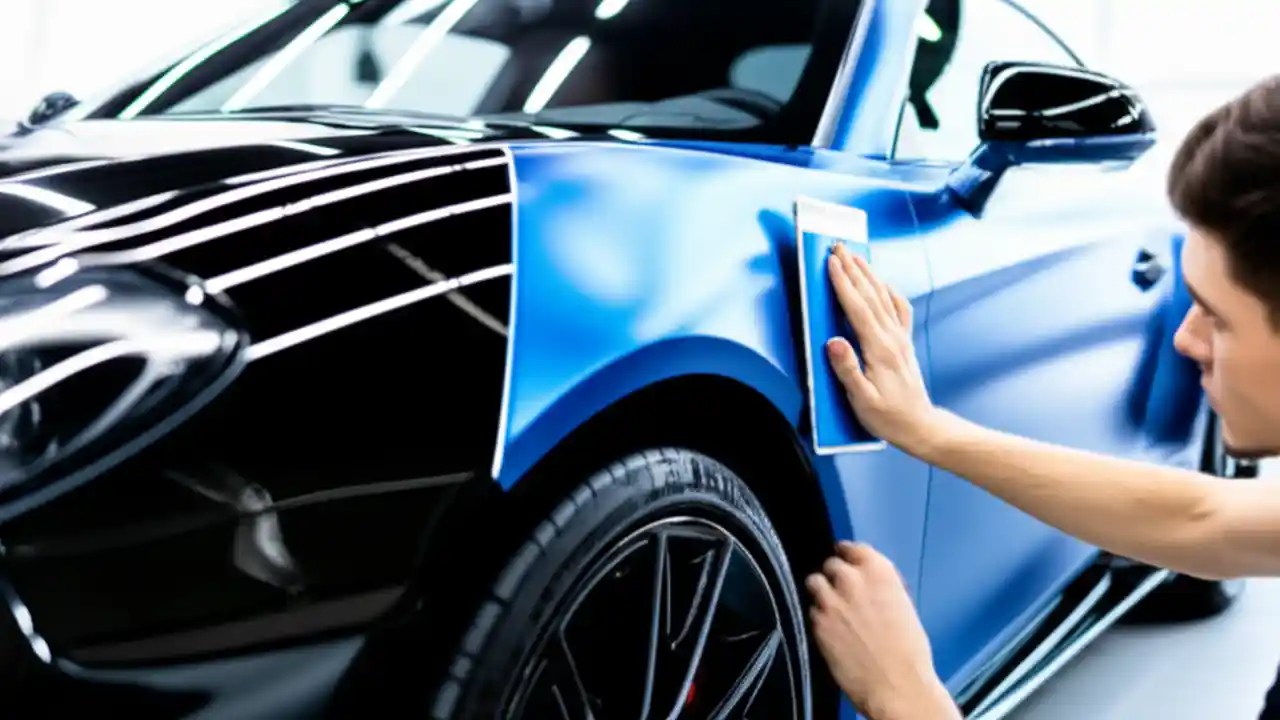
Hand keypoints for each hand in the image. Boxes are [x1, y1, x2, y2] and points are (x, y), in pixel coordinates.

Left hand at [807, 542, 958, 719]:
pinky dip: (818, 616)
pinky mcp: (817, 622)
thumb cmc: (910, 649)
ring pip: (814, 582)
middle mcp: (852, 579)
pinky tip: (829, 630)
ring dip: (821, 592)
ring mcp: (831, 600)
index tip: (846, 560)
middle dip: (835, 576)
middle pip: (831, 564)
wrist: (897, 684)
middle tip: (841, 591)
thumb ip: (880, 587)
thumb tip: (868, 583)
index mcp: (879, 571)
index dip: (848, 555)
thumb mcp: (902, 605)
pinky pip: (811, 610)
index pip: (853, 547)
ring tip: (829, 608)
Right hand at [826, 243, 942, 453]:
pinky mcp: (903, 342)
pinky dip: (888, 291)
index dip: (842, 283)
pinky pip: (898, 308)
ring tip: (855, 256)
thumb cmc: (887, 417)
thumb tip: (833, 341)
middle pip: (870, 295)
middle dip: (852, 268)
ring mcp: (900, 338)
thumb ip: (847, 369)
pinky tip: (882, 284)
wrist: (919, 425)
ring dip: (868, 274)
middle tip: (838, 247)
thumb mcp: (862, 400)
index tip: (830, 263)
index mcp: (879, 349)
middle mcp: (891, 338)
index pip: (857, 308)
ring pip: (884, 297)